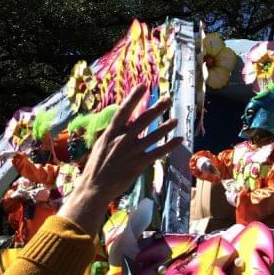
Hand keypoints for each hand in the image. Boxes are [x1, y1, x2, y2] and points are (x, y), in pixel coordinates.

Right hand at [59, 85, 181, 235]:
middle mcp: (122, 140)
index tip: (143, 86)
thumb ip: (114, 135)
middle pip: (143, 120)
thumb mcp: (101, 146)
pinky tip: (179, 140)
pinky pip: (158, 152)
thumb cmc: (96, 168)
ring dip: (166, 127)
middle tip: (168, 99)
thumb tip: (124, 125)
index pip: (123, 111)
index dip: (133, 98)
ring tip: (175, 120)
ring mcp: (132, 152)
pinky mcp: (139, 164)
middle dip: (157, 108)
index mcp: (110, 134)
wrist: (94, 188)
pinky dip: (170, 145)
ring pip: (153, 136)